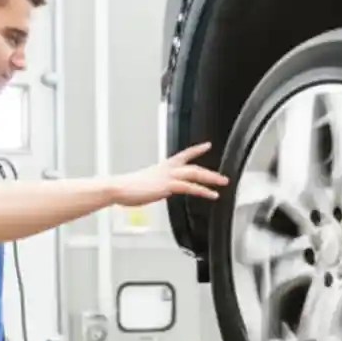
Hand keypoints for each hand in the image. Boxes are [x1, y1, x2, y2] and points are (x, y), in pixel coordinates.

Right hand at [110, 142, 227, 206]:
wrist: (118, 187)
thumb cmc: (127, 188)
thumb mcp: (145, 185)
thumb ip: (156, 186)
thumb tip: (159, 190)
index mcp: (162, 167)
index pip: (183, 155)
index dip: (196, 150)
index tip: (207, 145)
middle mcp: (167, 169)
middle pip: (194, 167)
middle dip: (210, 172)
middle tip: (223, 177)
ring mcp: (168, 176)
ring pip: (195, 174)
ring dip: (211, 178)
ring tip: (223, 183)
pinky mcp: (167, 185)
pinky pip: (190, 187)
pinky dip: (203, 190)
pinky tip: (212, 195)